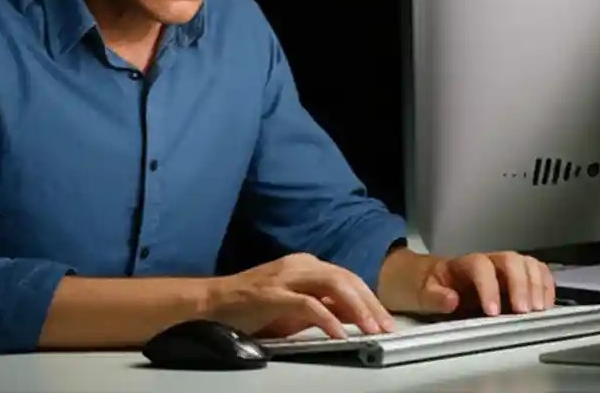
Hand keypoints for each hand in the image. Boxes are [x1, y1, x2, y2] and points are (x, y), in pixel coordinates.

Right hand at [205, 253, 396, 338]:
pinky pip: (308, 304)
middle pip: (346, 278)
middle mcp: (299, 265)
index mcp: (306, 265)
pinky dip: (328, 318)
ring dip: (356, 308)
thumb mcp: (295, 307)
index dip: (370, 298)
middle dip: (370, 304)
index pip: (347, 277)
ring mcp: (286, 277)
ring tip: (370, 329)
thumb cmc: (253, 306)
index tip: (385, 320)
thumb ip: (323, 307)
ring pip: (333, 285)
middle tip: (386, 327)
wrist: (213, 302)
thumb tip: (354, 317)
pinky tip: (340, 333)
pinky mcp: (273, 294)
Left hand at [390, 250, 556, 316]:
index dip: (489, 287)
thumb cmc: (413, 284)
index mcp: (459, 265)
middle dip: (521, 284)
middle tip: (524, 311)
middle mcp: (482, 262)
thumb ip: (432, 297)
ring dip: (536, 284)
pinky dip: (543, 284)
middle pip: (510, 260)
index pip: (480, 266)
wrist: (410, 276)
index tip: (493, 312)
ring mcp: (496, 269)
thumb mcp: (413, 293)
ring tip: (539, 309)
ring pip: (524, 264)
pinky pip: (531, 273)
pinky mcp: (506, 280)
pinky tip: (545, 303)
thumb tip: (452, 300)